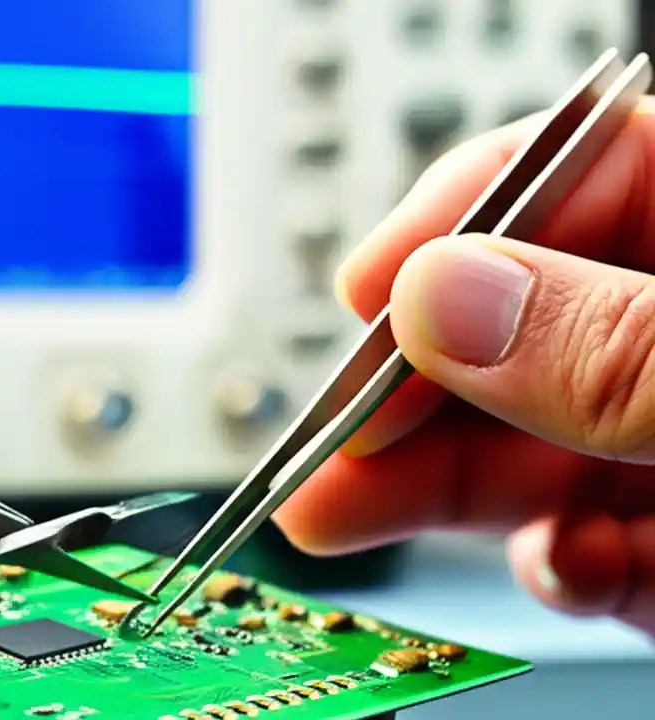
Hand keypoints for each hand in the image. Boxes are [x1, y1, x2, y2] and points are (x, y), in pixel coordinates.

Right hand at [274, 99, 654, 635]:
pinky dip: (566, 568)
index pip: (580, 171)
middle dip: (408, 391)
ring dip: (432, 489)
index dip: (458, 220)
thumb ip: (617, 347)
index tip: (367, 292)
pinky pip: (602, 544)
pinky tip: (564, 567)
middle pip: (523, 329)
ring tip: (337, 513)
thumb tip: (443, 300)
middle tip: (325, 435)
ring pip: (537, 444)